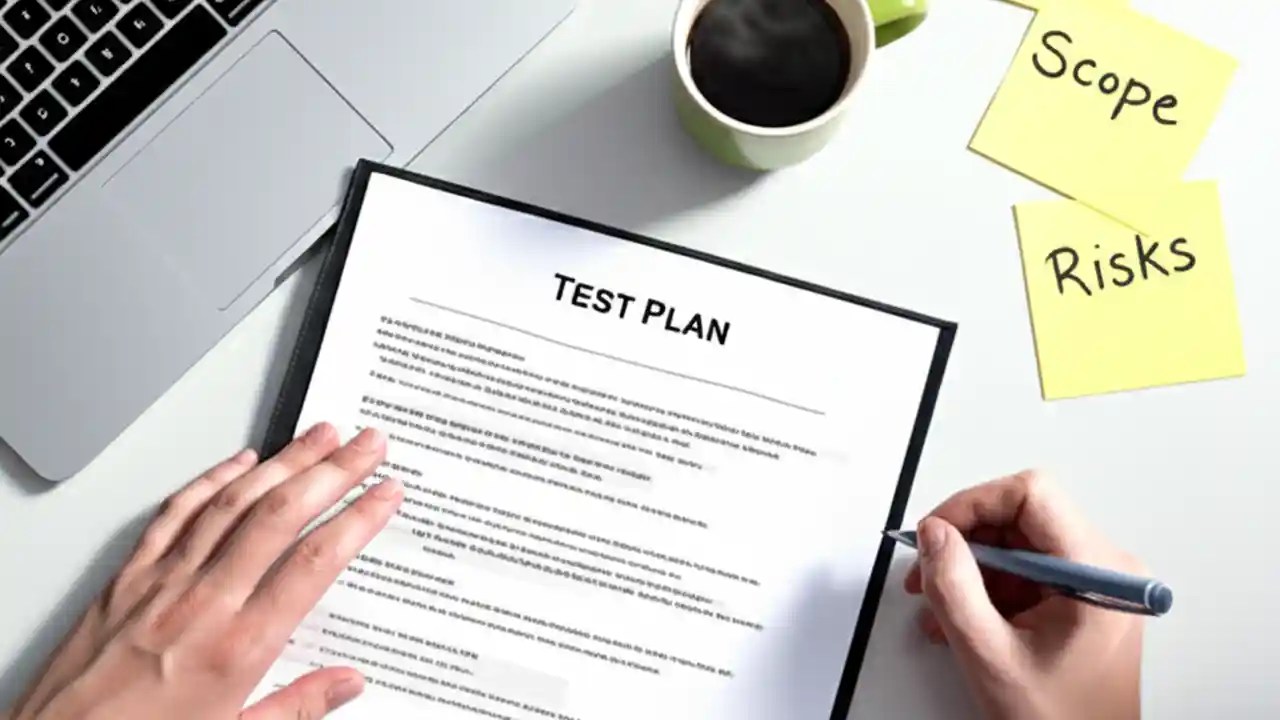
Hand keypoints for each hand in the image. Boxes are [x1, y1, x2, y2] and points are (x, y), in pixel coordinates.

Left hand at [4, 423, 402, 719]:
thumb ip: (298, 708)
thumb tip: (346, 682)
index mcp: (238, 648)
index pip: (314, 564)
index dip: (358, 520)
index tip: (385, 494)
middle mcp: (203, 604)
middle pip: (281, 516)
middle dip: (333, 471)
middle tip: (366, 444)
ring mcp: (162, 583)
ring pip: (233, 503)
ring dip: (283, 462)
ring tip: (318, 437)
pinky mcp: (127, 577)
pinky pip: (174, 513)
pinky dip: (212, 479)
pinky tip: (239, 461)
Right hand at [904, 471, 1144, 719]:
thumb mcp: (989, 654)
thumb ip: (954, 587)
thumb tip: (934, 534)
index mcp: (1097, 571)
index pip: (1031, 494)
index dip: (973, 504)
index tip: (936, 531)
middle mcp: (1105, 567)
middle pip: (1020, 516)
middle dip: (965, 541)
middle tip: (927, 570)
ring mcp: (1094, 581)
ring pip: (1017, 542)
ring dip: (970, 568)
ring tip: (938, 604)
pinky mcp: (1081, 597)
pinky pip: (1025, 570)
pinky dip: (987, 587)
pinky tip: (962, 617)